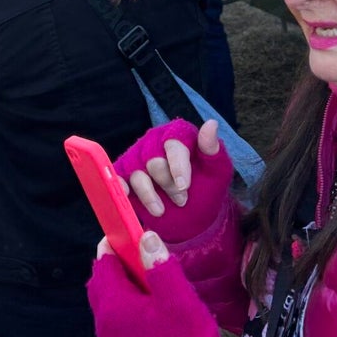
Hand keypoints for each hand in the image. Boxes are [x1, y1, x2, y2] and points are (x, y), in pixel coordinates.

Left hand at [87, 234, 250, 336]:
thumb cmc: (187, 336)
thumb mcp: (177, 294)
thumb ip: (158, 262)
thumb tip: (145, 236)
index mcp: (114, 307)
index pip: (103, 266)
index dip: (112, 247)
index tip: (124, 234)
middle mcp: (104, 325)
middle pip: (100, 285)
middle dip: (113, 266)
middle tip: (135, 254)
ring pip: (105, 304)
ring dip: (118, 287)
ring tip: (143, 279)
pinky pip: (112, 321)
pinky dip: (121, 307)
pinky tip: (145, 305)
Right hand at [114, 119, 235, 250]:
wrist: (193, 213)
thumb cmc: (206, 186)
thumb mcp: (218, 170)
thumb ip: (213, 148)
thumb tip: (211, 123)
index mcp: (177, 135)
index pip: (173, 144)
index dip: (178, 166)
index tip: (184, 186)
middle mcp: (153, 143)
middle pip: (154, 161)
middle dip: (168, 184)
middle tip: (182, 200)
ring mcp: (136, 159)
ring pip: (137, 174)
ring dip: (150, 195)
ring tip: (162, 210)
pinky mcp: (124, 175)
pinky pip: (118, 178)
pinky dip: (119, 186)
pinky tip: (126, 195)